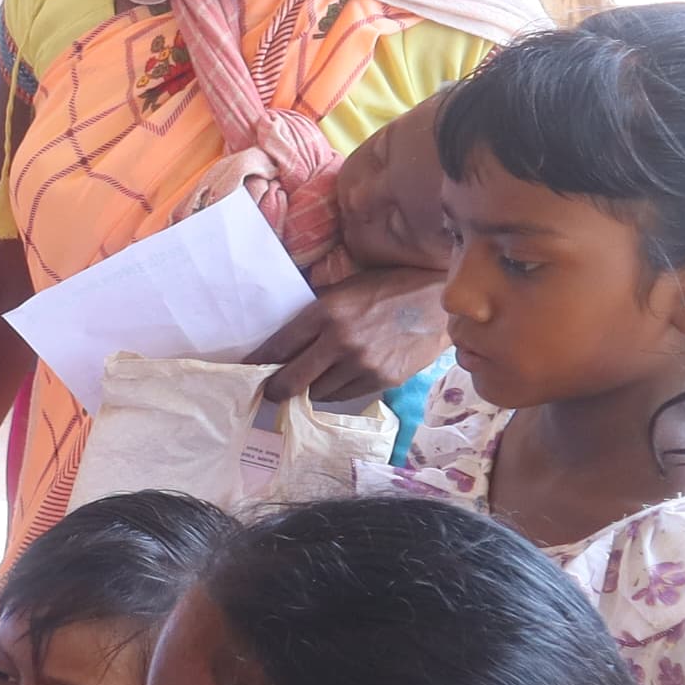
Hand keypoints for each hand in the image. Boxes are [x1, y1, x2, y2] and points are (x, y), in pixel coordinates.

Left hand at [253, 262, 450, 403]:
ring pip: (317, 392)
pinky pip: (343, 396)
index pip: (277, 347)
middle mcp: (339, 342)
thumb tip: (282, 343)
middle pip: (290, 381)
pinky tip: (335, 381)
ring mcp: (362, 364)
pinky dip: (333, 392)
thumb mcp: (344, 290)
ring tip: (308, 382)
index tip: (246, 371)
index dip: (258, 363)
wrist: (438, 300)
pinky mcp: (382, 380)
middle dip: (274, 389)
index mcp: (324, 312)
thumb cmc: (387, 288)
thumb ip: (315, 316)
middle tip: (268, 391)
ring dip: (309, 389)